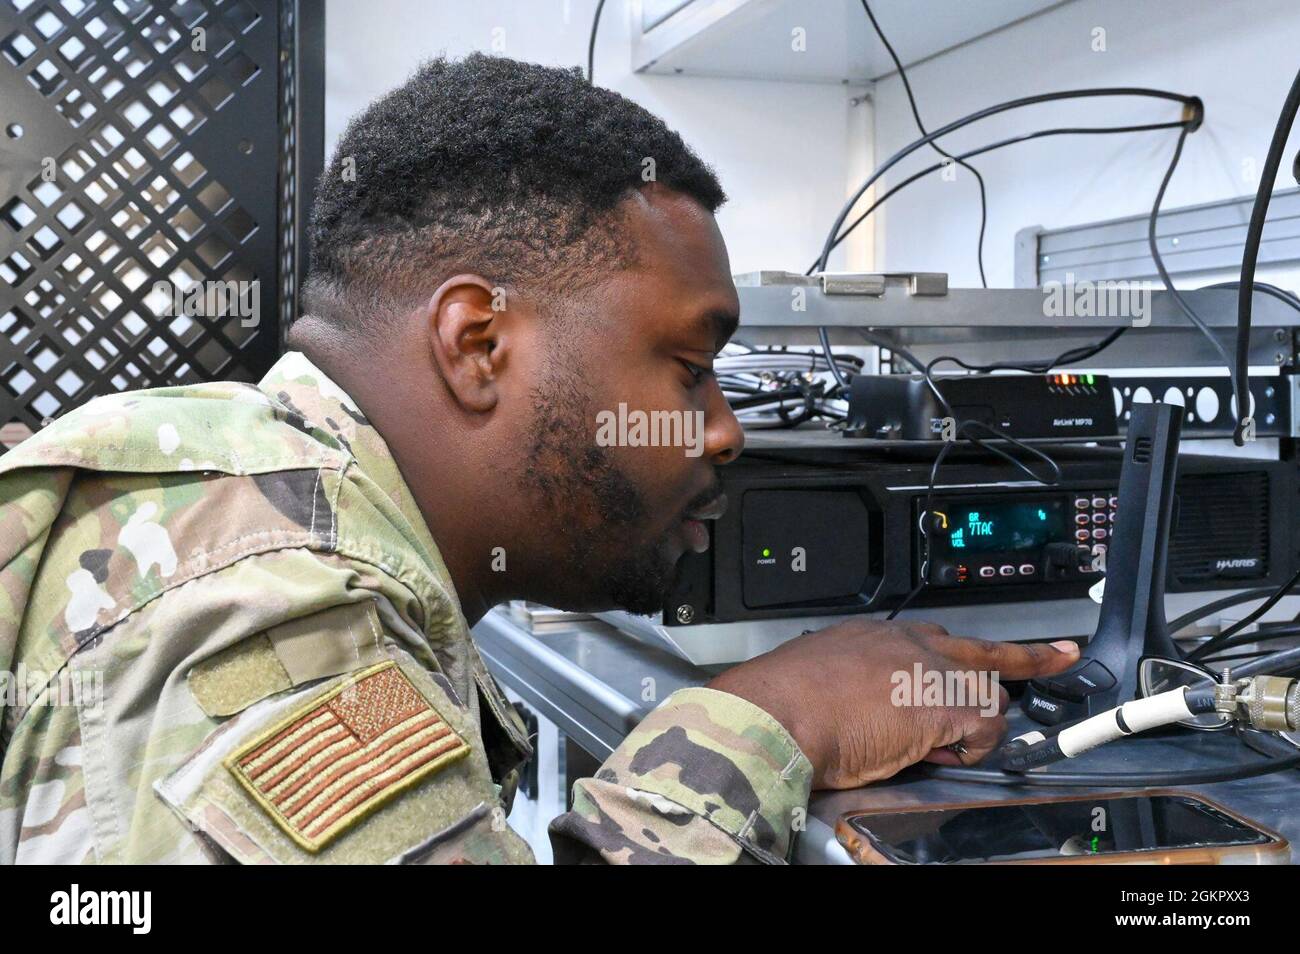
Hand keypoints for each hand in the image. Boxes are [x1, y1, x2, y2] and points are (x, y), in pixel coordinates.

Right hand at [706, 618, 1079, 788]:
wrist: (775, 714)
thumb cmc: (782, 704)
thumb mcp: (820, 678)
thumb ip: (852, 684)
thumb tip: (864, 709)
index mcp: (873, 636)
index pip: (934, 637)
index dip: (963, 650)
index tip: (986, 648)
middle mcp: (907, 644)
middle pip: (978, 651)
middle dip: (1021, 659)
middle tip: (1059, 656)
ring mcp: (929, 669)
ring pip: (985, 692)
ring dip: (972, 723)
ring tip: (938, 746)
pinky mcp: (943, 702)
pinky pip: (984, 727)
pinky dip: (969, 747)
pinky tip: (939, 754)